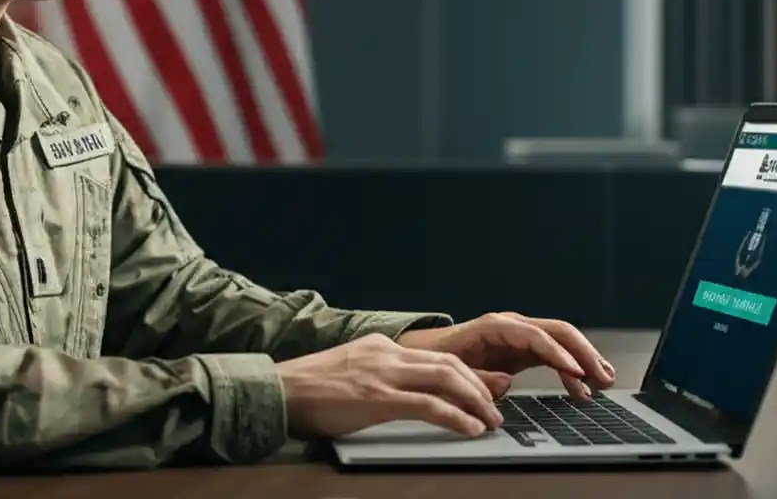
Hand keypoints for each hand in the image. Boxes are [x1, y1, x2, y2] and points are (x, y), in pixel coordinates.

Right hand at [275, 333, 504, 439]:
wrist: (279, 390)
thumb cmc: (308, 389)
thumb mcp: (350, 372)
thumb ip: (378, 376)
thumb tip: (403, 394)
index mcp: (380, 347)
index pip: (435, 356)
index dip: (466, 373)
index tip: (485, 389)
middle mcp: (386, 354)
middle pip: (448, 363)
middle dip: (479, 385)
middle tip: (497, 406)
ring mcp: (383, 374)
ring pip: (446, 378)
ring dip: (475, 401)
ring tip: (490, 420)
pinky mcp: (378, 398)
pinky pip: (429, 406)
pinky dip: (456, 417)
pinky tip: (470, 429)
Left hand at [396, 312, 616, 399]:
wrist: (430, 353)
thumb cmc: (439, 359)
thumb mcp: (451, 369)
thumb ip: (476, 376)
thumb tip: (506, 382)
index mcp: (494, 327)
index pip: (535, 335)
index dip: (558, 353)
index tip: (578, 372)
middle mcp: (512, 326)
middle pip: (556, 331)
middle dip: (582, 352)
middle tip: (603, 376)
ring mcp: (520, 335)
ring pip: (561, 340)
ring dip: (584, 358)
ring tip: (604, 381)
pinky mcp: (524, 349)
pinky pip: (554, 354)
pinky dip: (571, 368)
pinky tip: (584, 387)